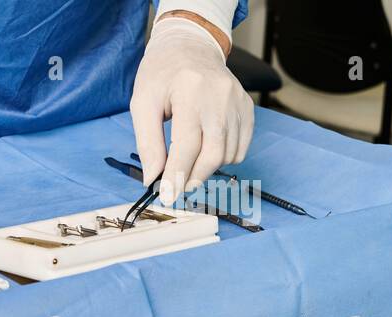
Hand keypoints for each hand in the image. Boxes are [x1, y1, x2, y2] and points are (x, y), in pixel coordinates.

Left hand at [130, 16, 253, 205]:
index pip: (187, 144)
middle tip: (178, 186)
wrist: (190, 46)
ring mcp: (238, 101)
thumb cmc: (162, 74)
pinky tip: (207, 150)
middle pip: (213, 153)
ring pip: (228, 154)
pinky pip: (241, 147)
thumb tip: (153, 177)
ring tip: (189, 163)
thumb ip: (147, 142)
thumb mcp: (143, 102)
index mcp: (191, 91)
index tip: (167, 195)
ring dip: (207, 168)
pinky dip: (225, 157)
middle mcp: (220, 95)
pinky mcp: (248, 107)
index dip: (177, 174)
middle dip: (193, 177)